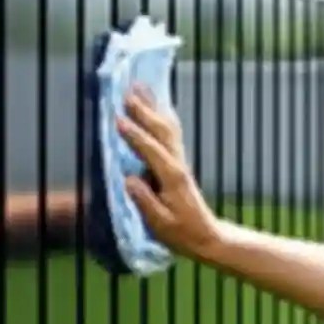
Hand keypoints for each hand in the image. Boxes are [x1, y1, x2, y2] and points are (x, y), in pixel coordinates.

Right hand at [115, 84, 224, 260]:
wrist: (206, 235)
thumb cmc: (180, 233)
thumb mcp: (160, 223)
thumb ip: (144, 201)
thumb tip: (128, 179)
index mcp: (171, 178)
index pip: (151, 151)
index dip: (135, 136)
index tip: (118, 120)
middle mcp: (177, 164)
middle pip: (161, 131)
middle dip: (144, 111)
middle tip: (127, 92)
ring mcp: (179, 160)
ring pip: (167, 127)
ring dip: (153, 106)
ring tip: (140, 88)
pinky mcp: (178, 161)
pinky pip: (170, 132)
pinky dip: (162, 115)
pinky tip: (156, 105)